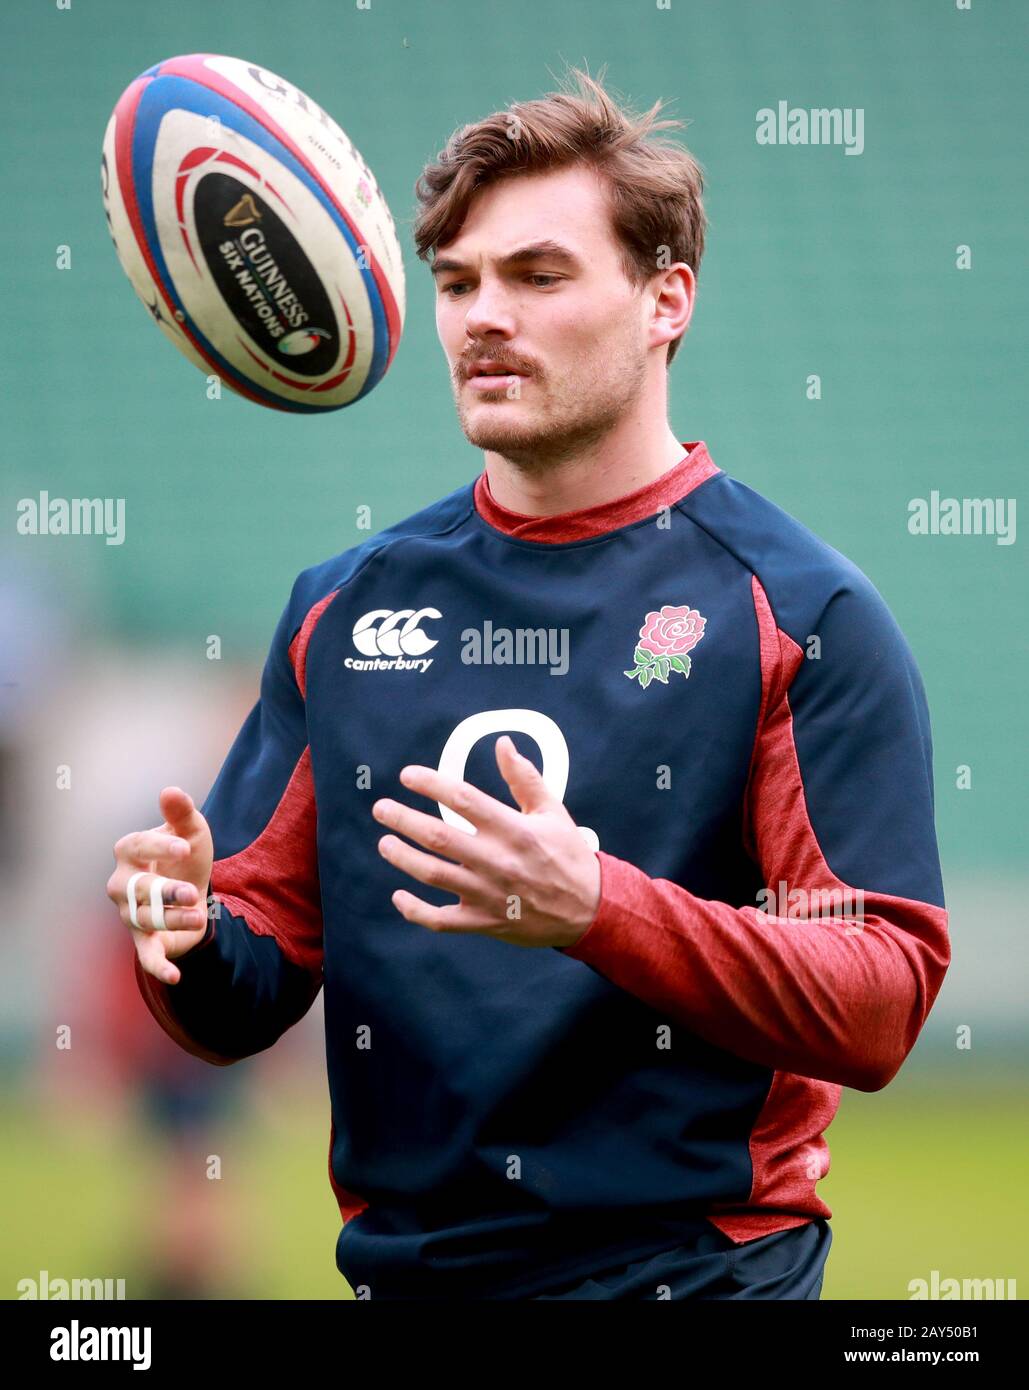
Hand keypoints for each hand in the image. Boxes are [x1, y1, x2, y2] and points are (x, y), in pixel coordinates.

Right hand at [106, 787, 213, 984]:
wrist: (194, 891)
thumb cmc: (185, 856)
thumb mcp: (192, 832)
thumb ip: (181, 813)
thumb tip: (170, 791)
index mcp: (130, 851)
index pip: (136, 846)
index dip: (159, 847)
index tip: (185, 847)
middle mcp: (123, 883)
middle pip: (137, 888)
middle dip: (164, 891)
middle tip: (192, 892)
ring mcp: (130, 914)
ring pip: (145, 919)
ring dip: (172, 920)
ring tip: (197, 916)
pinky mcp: (145, 940)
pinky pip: (146, 956)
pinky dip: (158, 967)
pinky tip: (174, 976)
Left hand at [372, 735, 600, 948]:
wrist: (590, 909)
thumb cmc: (568, 855)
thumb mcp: (552, 810)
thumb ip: (524, 777)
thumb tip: (503, 743)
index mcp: (514, 829)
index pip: (464, 800)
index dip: (432, 784)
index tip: (408, 776)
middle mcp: (497, 860)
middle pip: (438, 837)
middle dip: (404, 820)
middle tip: (381, 809)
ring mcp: (488, 894)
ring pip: (433, 875)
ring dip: (403, 858)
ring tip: (385, 843)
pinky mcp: (484, 922)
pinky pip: (441, 920)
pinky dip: (415, 911)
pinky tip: (399, 896)